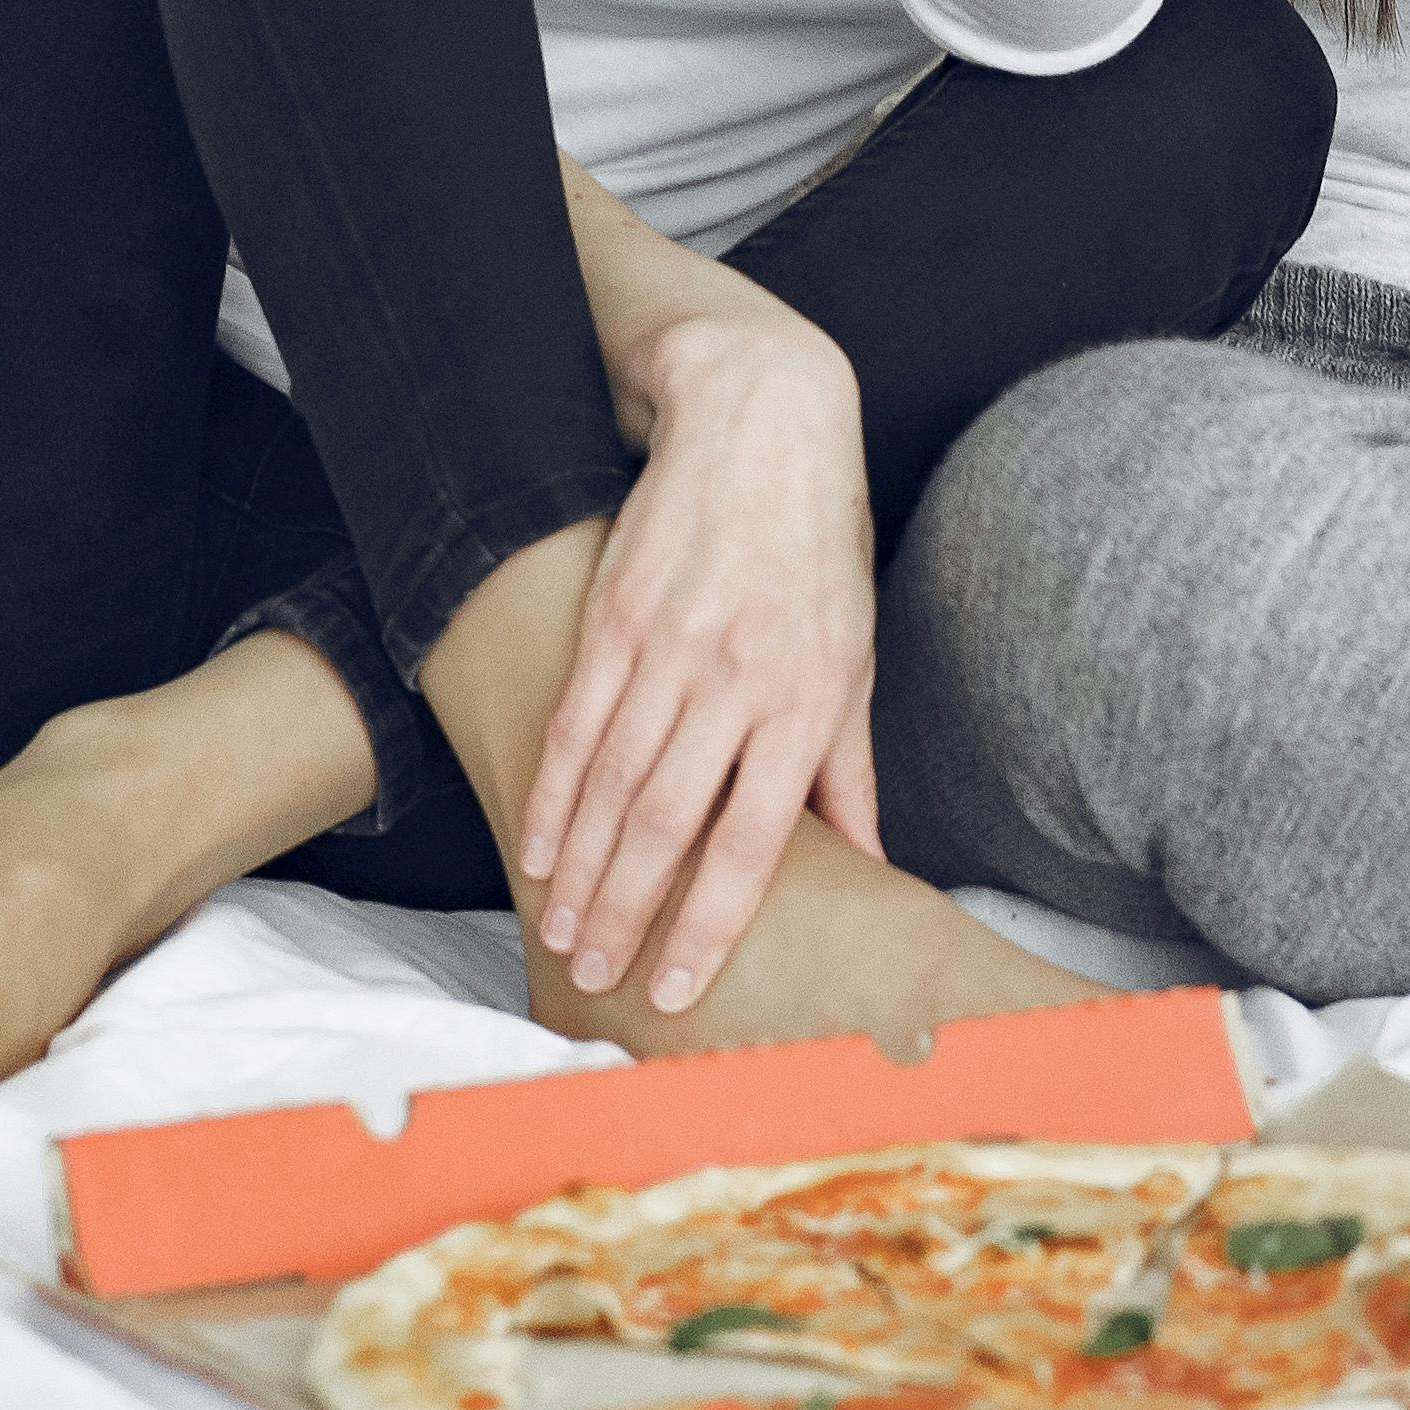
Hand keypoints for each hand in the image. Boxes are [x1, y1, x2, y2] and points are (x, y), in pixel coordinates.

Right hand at [518, 306, 878, 1012]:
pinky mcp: (616, 617)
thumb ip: (848, 768)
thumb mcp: (855, 658)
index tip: (671, 985)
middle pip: (668, 825)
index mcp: (805, 703)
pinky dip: (554, 792)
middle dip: (626, 913)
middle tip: (595, 978)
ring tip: (561, 931)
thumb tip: (870, 862)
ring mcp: (670, 649)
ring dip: (582, 868)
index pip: (749, 842)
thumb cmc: (819, 551)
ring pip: (613, 783)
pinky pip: (577, 723)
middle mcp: (736, 682)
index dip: (706, 924)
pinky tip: (539, 845)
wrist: (763, 423)